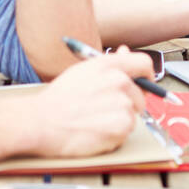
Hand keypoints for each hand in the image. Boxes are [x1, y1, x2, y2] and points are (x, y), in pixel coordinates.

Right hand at [27, 47, 152, 156]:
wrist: (41, 122)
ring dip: (119, 121)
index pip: (144, 64)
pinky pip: (126, 133)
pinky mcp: (121, 127)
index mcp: (109, 66)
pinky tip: (95, 130)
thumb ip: (110, 63)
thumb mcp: (83, 71)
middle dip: (128, 104)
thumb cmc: (58, 99)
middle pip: (141, 96)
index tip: (144, 84)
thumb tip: (125, 52)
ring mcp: (121, 105)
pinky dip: (114, 135)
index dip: (146, 76)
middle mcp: (119, 82)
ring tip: (94, 120)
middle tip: (103, 110)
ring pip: (133, 116)